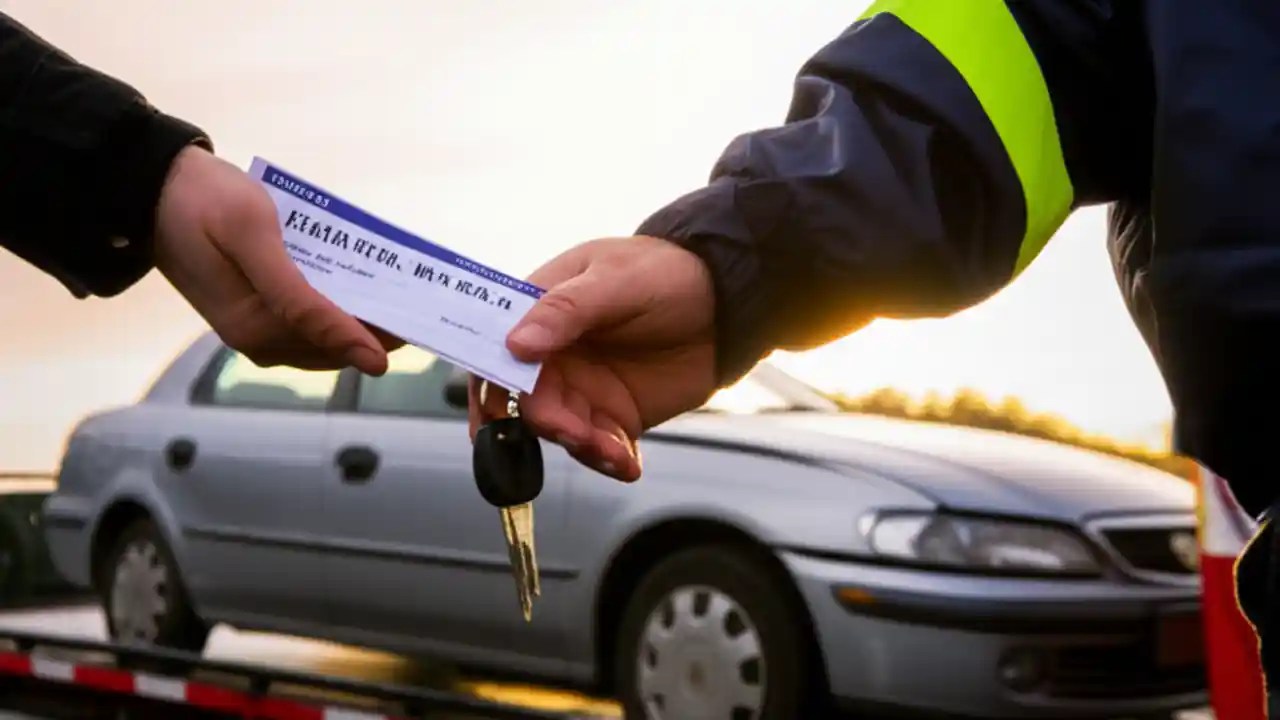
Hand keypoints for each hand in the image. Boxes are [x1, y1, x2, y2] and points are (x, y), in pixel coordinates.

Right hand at [153, 146, 400, 373]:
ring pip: (323, 335)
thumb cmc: (203, 201)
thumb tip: (359, 350)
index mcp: (256, 327)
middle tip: (417, 304)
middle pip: (333, 344)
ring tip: (396, 295)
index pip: (336, 340)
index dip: (380, 334)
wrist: (151, 184)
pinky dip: (334, 306)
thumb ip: (302, 299)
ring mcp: (252, 328)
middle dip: (374, 328)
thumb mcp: (254, 238)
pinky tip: (357, 285)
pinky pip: (305, 319)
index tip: (422, 326)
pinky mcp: (252, 310)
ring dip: (357, 317)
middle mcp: (256, 339)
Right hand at [469, 236, 717, 481]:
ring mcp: (583, 388)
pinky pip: (601, 447)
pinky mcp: (616, 415)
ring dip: (581, 447)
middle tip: (577, 433)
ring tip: (613, 452)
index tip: (496, 413)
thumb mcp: (616, 281)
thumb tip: (516, 344)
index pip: (494, 349)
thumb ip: (565, 311)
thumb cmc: (666, 273)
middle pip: (527, 400)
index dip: (487, 382)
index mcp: (539, 310)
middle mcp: (553, 355)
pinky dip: (609, 461)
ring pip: (561, 430)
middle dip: (547, 422)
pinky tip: (627, 465)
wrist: (728, 302)